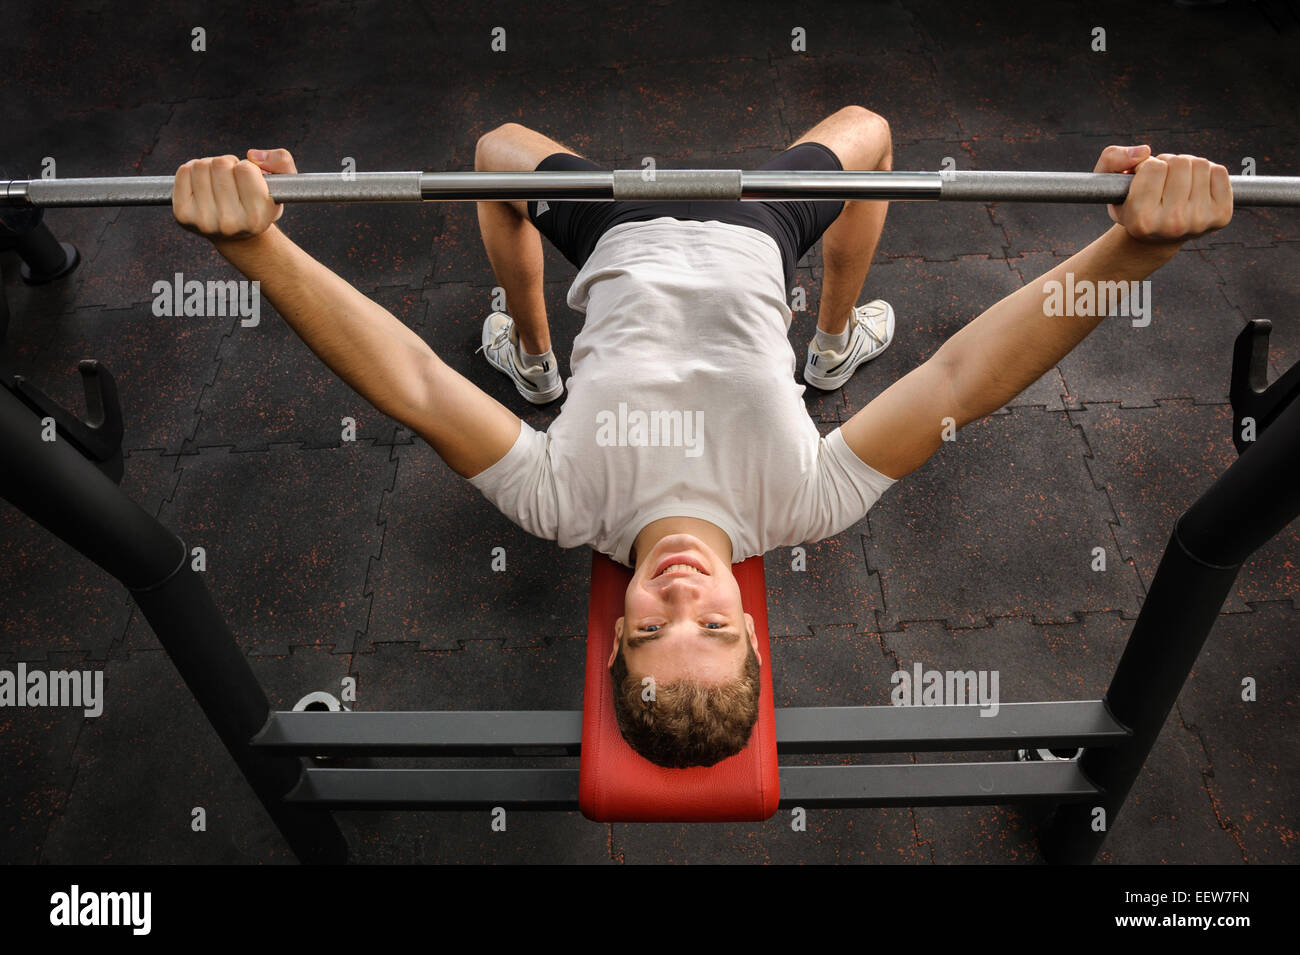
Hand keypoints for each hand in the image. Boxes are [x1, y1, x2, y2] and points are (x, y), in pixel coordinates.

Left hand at [172, 148, 297, 241]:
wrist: (236, 236)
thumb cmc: (259, 205)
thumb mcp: (281, 186)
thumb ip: (282, 161)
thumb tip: (252, 155)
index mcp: (257, 218)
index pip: (246, 169)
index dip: (249, 168)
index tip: (250, 180)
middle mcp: (229, 224)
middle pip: (221, 164)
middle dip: (228, 165)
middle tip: (232, 179)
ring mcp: (203, 221)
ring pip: (201, 165)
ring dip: (211, 166)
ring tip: (218, 181)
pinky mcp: (182, 215)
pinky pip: (184, 171)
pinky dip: (193, 169)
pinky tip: (203, 183)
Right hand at [1094, 145, 1231, 246]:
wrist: (1157, 237)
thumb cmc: (1132, 205)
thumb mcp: (1108, 183)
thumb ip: (1111, 159)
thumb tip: (1144, 151)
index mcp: (1142, 220)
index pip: (1152, 166)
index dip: (1145, 166)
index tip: (1142, 180)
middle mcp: (1172, 224)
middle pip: (1179, 162)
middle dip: (1168, 164)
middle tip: (1162, 180)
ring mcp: (1200, 222)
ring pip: (1200, 163)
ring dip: (1187, 166)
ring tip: (1177, 182)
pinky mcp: (1221, 216)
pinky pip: (1219, 171)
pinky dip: (1206, 172)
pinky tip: (1194, 187)